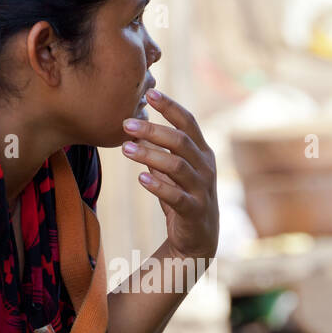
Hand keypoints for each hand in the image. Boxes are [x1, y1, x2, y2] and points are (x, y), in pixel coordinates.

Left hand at [122, 89, 219, 261]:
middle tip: (126, 123)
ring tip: (125, 149)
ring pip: (177, 166)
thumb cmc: (182, 198)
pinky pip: (176, 196)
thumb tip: (135, 129)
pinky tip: (140, 179)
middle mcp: (205, 167)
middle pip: (181, 141)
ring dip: (150, 155)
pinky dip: (158, 186)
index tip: (150, 92)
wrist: (198, 240)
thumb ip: (158, 151)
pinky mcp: (194, 211)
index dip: (170, 106)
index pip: (189, 122)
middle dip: (153, 129)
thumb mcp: (171, 172)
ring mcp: (202, 189)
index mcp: (202, 153)